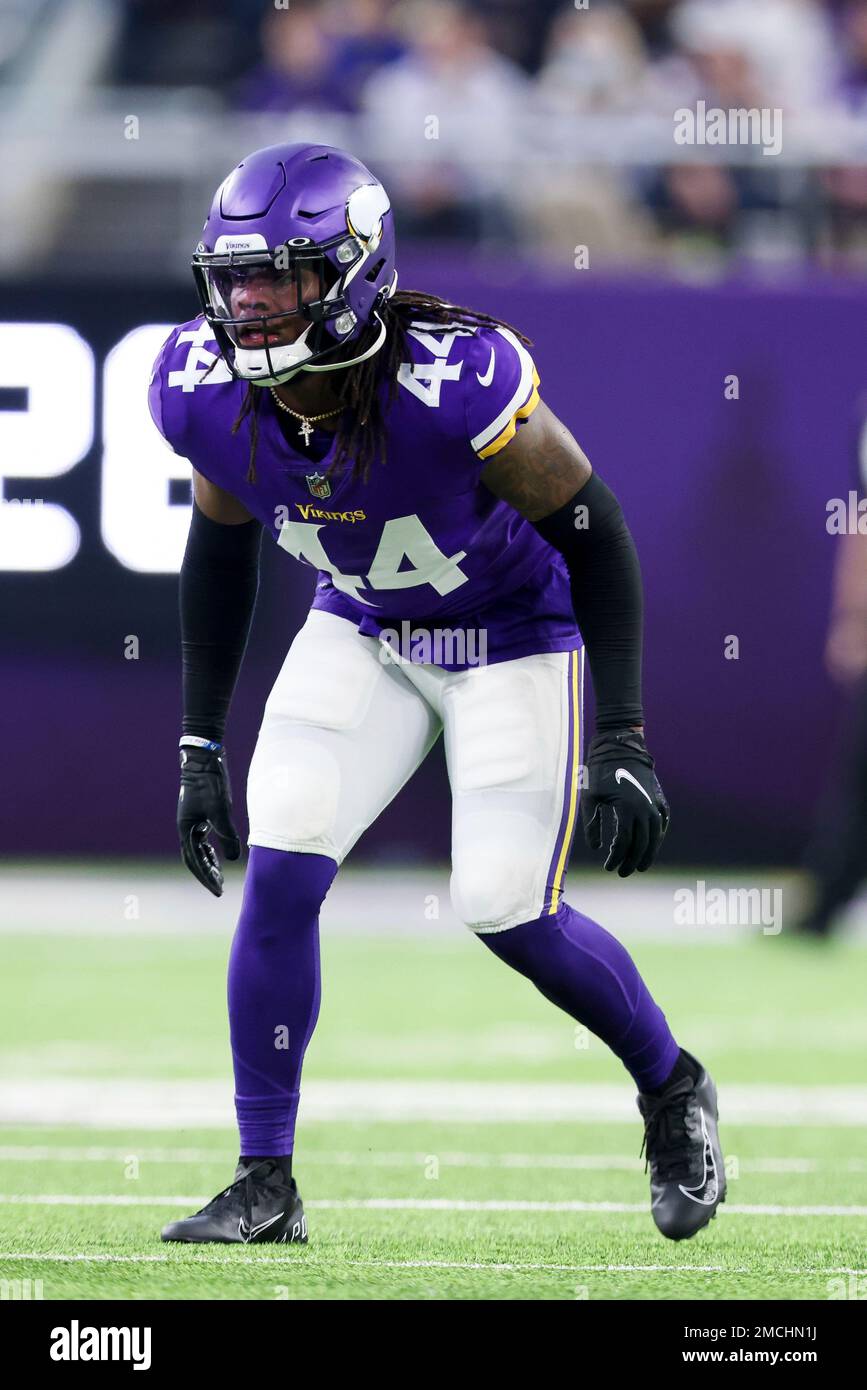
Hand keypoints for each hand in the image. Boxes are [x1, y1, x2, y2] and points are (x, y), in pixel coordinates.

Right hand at [177, 739, 240, 895]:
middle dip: (207, 874)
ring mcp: (191, 820)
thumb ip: (227, 835)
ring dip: (209, 863)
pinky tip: (220, 855)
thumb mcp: (220, 811)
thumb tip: (233, 860)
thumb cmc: (210, 784)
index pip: (195, 861)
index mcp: (186, 829)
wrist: (205, 759)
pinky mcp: (199, 814)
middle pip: (195, 858)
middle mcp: (186, 827)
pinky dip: (211, 849)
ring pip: (198, 849)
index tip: (217, 891)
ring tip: (220, 876)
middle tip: (220, 888)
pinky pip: (202, 838)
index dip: (206, 878)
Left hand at [582, 729, 669, 876]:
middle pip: (642, 844)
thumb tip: (596, 848)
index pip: (624, 843)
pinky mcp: (660, 800)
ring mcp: (655, 804)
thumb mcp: (590, 798)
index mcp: (627, 809)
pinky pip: (662, 824)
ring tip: (640, 866)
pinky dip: (657, 837)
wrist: (621, 748)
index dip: (616, 858)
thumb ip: (592, 824)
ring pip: (656, 837)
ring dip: (648, 854)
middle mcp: (645, 809)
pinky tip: (651, 844)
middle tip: (623, 873)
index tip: (608, 867)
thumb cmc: (601, 772)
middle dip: (632, 861)